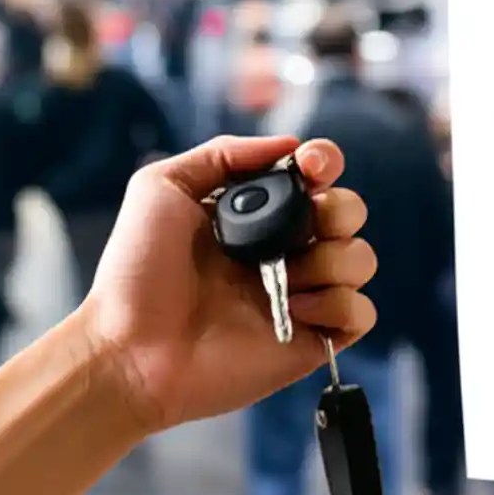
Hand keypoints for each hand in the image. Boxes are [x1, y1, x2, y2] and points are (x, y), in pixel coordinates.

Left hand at [81, 136, 376, 433]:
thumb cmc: (136, 273)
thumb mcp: (162, 187)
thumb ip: (224, 154)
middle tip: (299, 228)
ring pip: (361, 259)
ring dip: (334, 259)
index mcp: (256, 213)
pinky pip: (362, 313)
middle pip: (350, 211)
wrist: (131, 349)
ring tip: (286, 279)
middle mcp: (285, 250)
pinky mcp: (312, 340)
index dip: (326, 162)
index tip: (312, 167)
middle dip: (339, 209)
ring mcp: (302, 295)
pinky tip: (295, 310)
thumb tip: (290, 144)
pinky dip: (338, 304)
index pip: (316, 175)